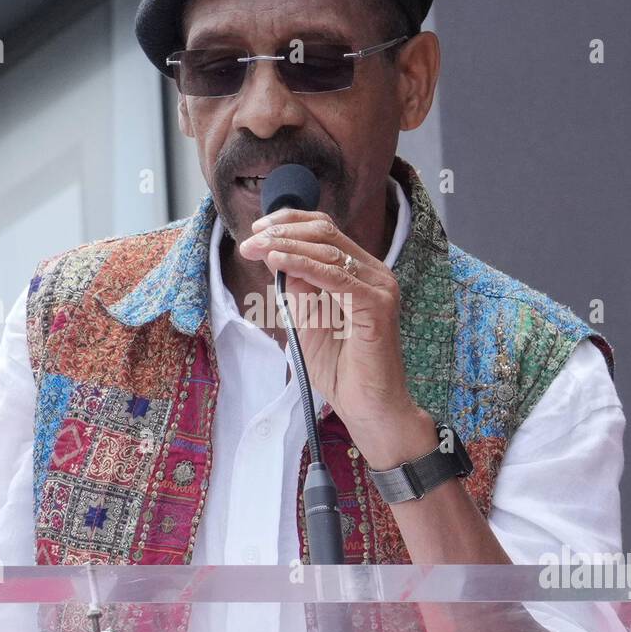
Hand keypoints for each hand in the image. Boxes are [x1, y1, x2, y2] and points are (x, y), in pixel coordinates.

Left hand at [237, 209, 435, 466]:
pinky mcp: (376, 305)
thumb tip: (275, 254)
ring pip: (328, 250)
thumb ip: (298, 288)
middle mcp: (375, 274)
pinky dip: (302, 265)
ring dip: (286, 245)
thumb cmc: (342, 371)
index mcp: (362, 273)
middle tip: (250, 241)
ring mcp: (379, 287)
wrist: (369, 408)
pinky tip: (278, 261)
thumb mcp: (308, 320)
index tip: (258, 229)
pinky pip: (334, 277)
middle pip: (326, 233)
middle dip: (282, 232)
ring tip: (257, 247)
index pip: (326, 231)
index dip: (290, 223)